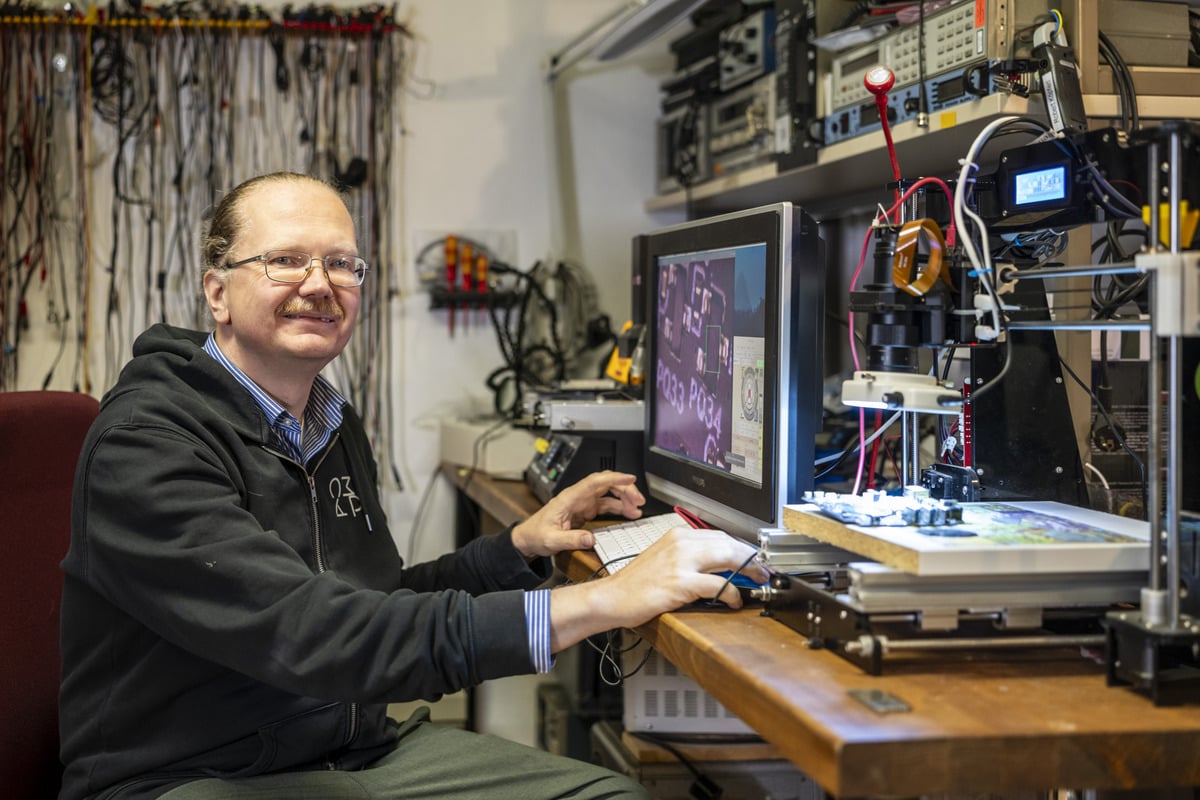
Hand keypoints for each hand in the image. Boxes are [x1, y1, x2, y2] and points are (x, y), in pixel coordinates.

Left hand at [511, 471, 644, 559]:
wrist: (528, 538)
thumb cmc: (535, 535)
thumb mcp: (551, 540)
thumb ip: (571, 540)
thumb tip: (590, 539)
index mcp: (569, 498)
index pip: (594, 482)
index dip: (614, 478)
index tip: (629, 478)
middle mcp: (577, 497)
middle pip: (605, 484)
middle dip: (625, 489)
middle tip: (639, 500)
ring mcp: (582, 503)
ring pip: (608, 493)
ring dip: (624, 499)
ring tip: (637, 509)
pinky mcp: (585, 510)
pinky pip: (606, 504)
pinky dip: (619, 507)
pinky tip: (628, 513)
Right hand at [545, 527, 770, 652]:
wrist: (612, 597)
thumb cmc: (636, 583)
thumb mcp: (664, 560)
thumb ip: (690, 559)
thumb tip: (720, 567)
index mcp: (677, 535)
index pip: (720, 535)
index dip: (742, 548)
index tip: (754, 559)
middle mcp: (680, 543)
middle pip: (728, 543)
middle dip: (751, 557)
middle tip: (763, 571)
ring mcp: (680, 562)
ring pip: (727, 557)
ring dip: (748, 570)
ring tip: (758, 582)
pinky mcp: (680, 583)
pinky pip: (717, 585)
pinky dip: (732, 593)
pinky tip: (735, 600)